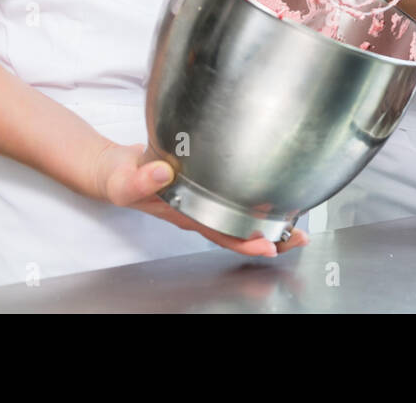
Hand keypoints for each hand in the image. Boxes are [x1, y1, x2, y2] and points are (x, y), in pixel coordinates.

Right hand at [93, 142, 308, 257]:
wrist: (117, 170)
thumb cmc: (122, 179)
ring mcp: (204, 202)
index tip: (269, 245)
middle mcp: (199, 212)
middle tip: (299, 237)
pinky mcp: (207, 186)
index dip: (245, 242)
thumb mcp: (124, 181)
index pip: (219, 233)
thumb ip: (140, 179)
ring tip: (297, 223)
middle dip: (270, 238)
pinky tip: (277, 195)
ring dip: (268, 221)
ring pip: (241, 218)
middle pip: (238, 232)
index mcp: (184, 214)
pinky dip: (257, 200)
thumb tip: (162, 173)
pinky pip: (235, 199)